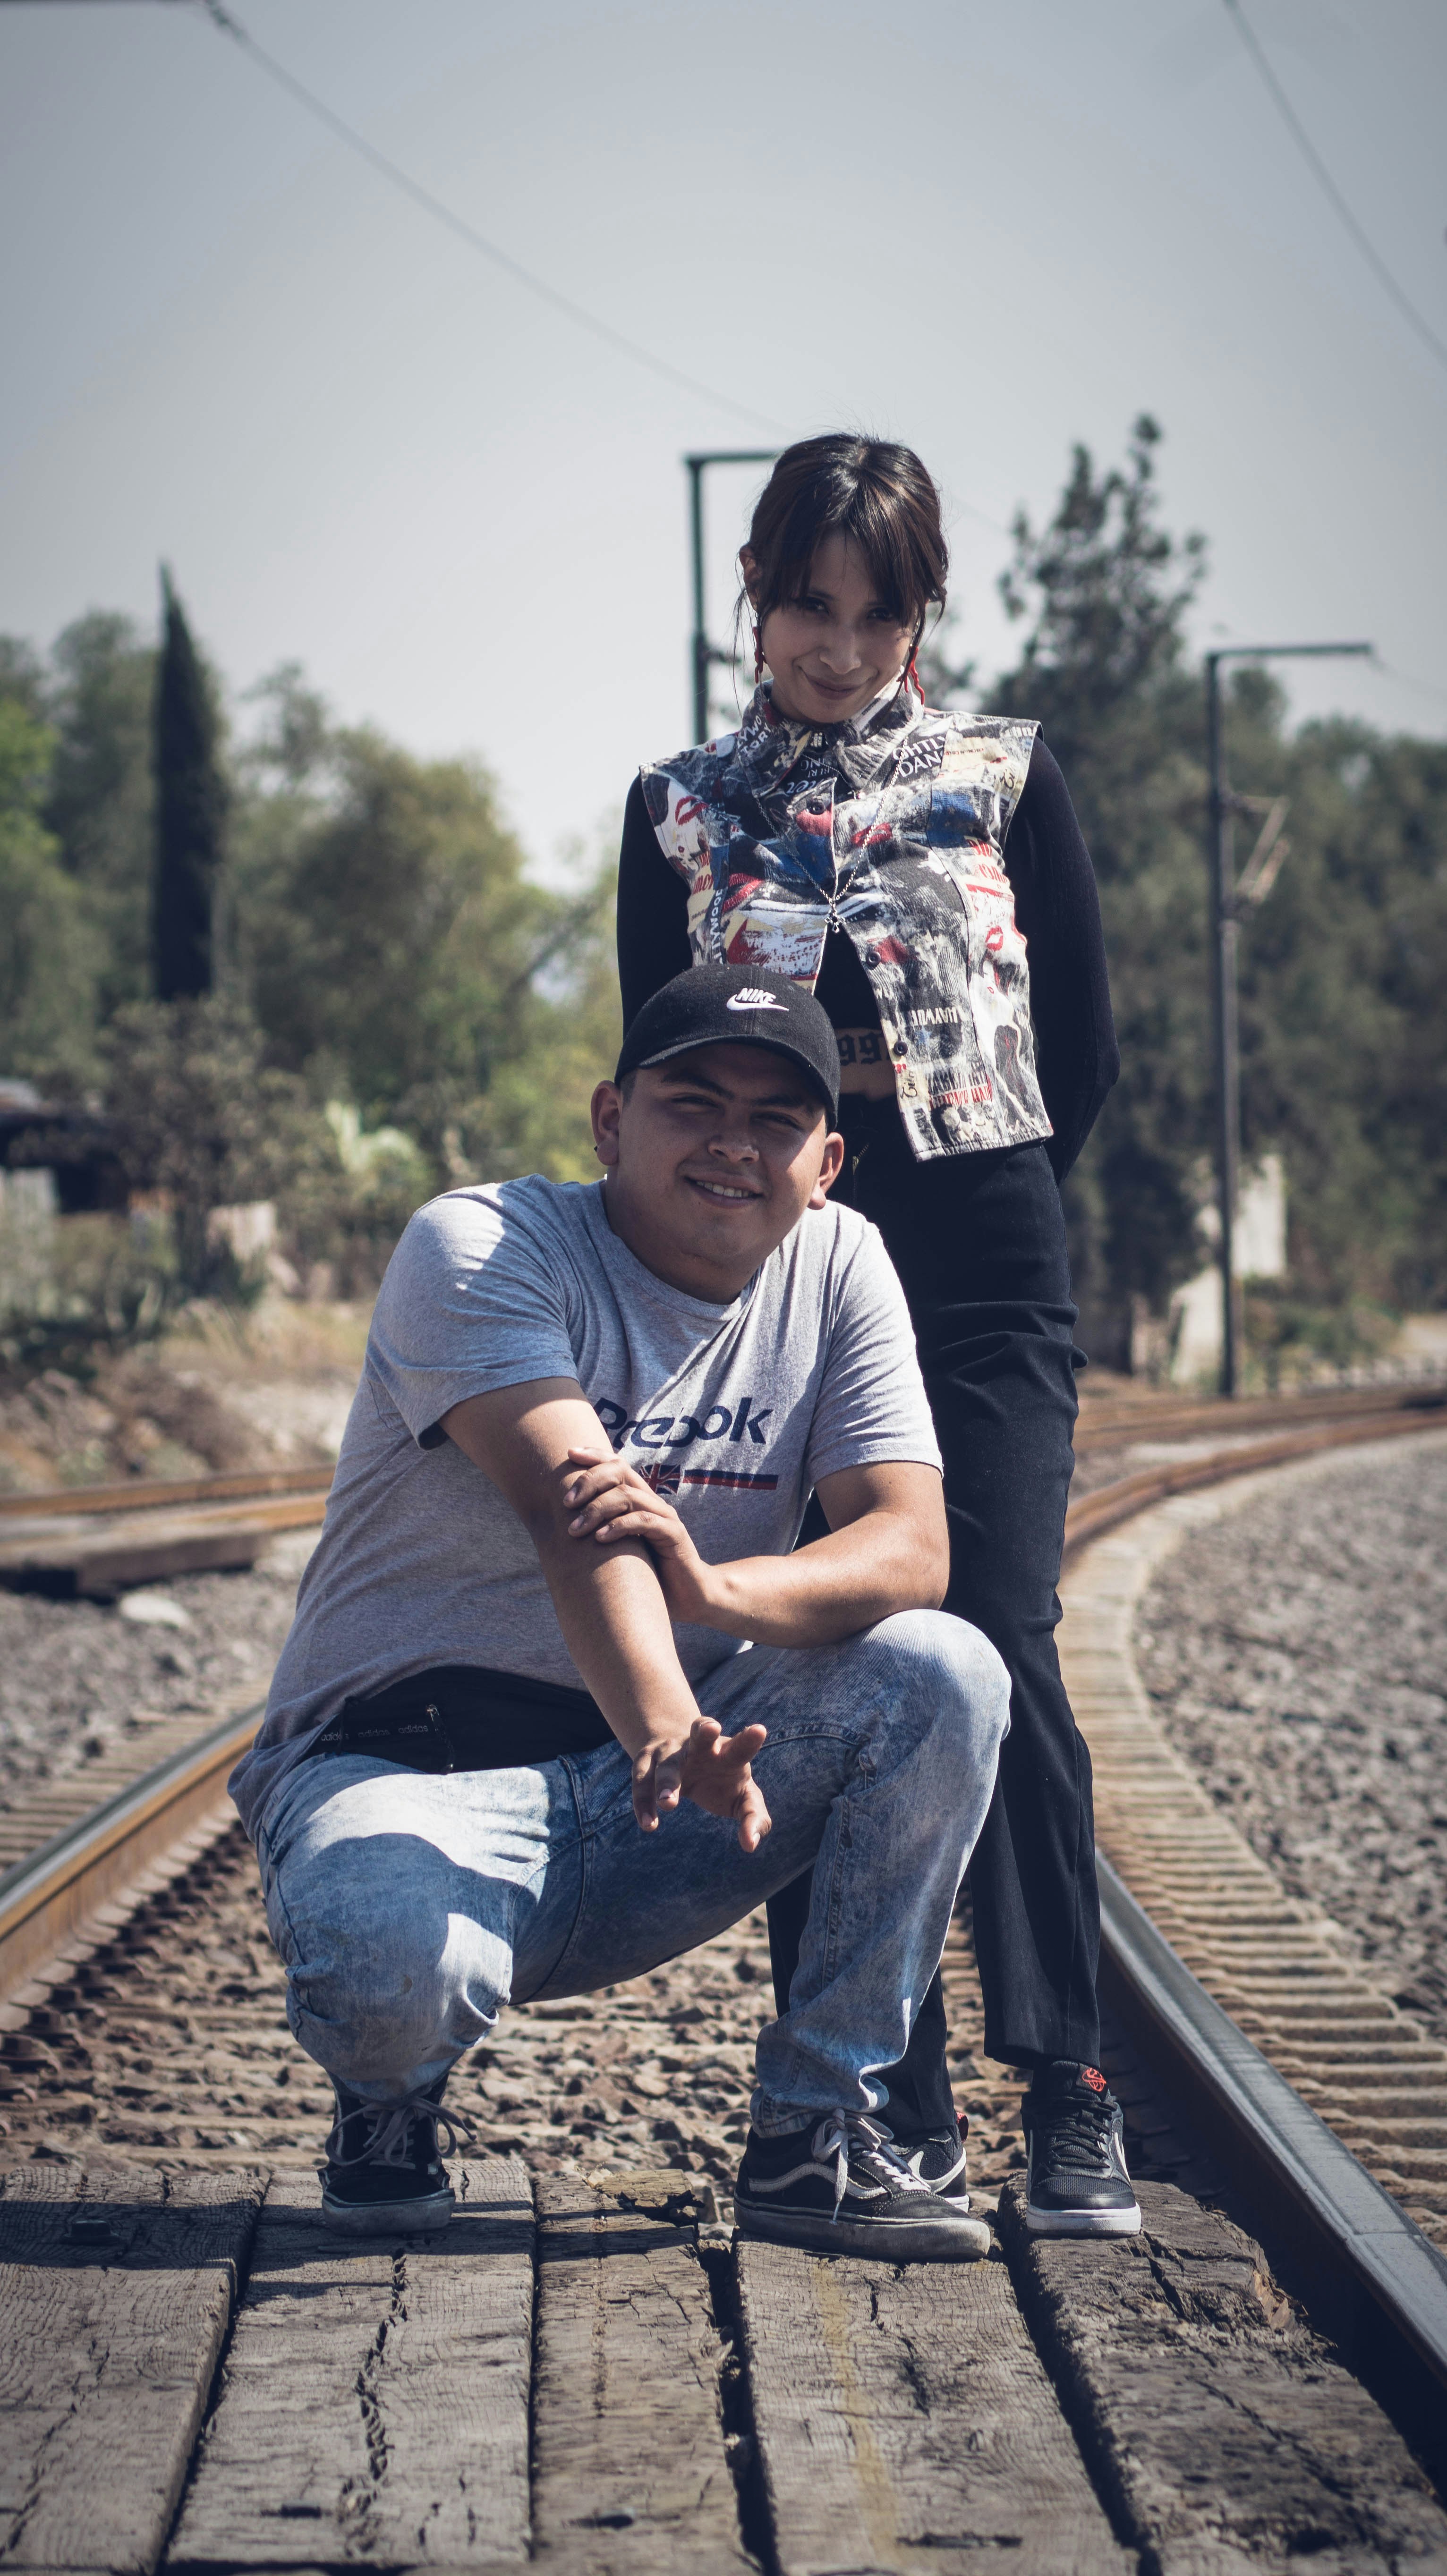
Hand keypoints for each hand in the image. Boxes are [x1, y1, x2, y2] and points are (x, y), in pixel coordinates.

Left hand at [560, 1446, 714, 1623]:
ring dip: (596, 1509)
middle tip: (565, 1503)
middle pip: (620, 1472)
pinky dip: (619, 1526)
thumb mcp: (620, 1547)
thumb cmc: (649, 1573)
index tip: (569, 1453)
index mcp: (640, 1499)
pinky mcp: (673, 1535)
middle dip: (589, 1482)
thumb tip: (561, 1525)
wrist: (688, 1596)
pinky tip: (600, 1538)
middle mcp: (653, 1502)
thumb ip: (601, 1530)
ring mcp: (665, 1517)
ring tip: (575, 1530)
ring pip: (628, 1496)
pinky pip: (644, 1521)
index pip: (617, 1464)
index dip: (594, 1455)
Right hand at [632, 1715, 770, 1852]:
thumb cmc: (722, 1783)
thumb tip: (750, 1845)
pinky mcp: (646, 1762)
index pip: (740, 1746)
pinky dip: (644, 1802)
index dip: (749, 1739)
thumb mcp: (742, 1799)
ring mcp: (670, 1751)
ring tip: (669, 1804)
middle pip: (701, 1731)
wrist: (679, 1759)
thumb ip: (753, 1819)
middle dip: (705, 1729)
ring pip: (667, 1764)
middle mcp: (698, 1746)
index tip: (760, 1731)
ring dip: (668, 1782)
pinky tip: (649, 1824)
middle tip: (712, 1729)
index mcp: (727, 1752)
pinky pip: (642, 1782)